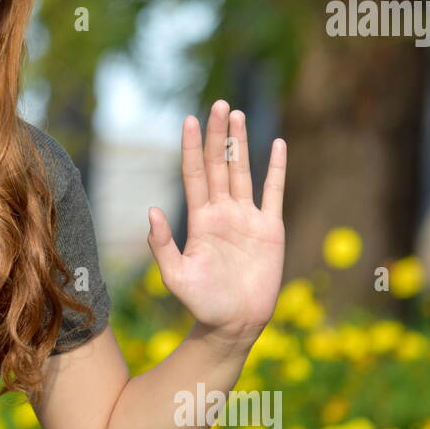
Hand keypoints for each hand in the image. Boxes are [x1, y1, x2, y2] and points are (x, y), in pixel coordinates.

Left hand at [147, 100, 286, 345]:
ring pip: (243, 171)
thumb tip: (152, 210)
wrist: (233, 324)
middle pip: (218, 164)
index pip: (194, 174)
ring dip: (240, 143)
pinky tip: (277, 143)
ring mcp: (247, 218)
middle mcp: (223, 212)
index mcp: (200, 219)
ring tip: (237, 114)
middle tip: (218, 104)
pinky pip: (274, 192)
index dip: (191, 147)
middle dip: (217, 134)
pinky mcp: (271, 229)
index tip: (188, 119)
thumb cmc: (201, 302)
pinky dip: (276, 168)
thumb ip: (162, 244)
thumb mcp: (175, 275)